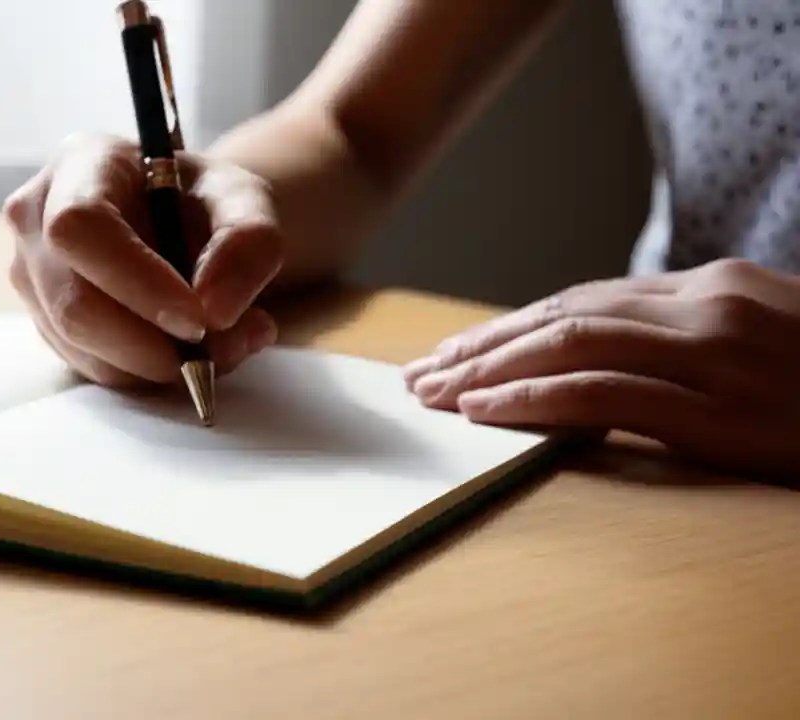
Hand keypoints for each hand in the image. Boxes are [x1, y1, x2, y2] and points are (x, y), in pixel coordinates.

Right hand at [4, 134, 282, 387]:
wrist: (181, 222)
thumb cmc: (204, 202)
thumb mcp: (246, 202)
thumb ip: (249, 242)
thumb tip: (215, 312)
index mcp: (80, 164)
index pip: (81, 227)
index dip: (136, 282)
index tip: (198, 320)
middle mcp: (36, 218)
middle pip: (74, 303)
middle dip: (151, 344)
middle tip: (222, 348)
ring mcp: (30, 274)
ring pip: (82, 346)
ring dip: (158, 363)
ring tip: (224, 344)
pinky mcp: (44, 321)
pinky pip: (91, 366)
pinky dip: (147, 373)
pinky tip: (186, 348)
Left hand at [403, 259, 799, 476]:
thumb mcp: (760, 342)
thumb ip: (684, 340)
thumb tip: (600, 358)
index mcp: (710, 287)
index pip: (581, 300)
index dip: (508, 327)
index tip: (454, 353)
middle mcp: (704, 306)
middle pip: (561, 314)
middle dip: (479, 345)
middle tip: (418, 376)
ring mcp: (713, 353)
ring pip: (570, 344)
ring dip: (488, 371)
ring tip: (432, 396)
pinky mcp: (720, 408)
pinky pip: (605, 395)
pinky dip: (534, 400)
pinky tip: (485, 414)